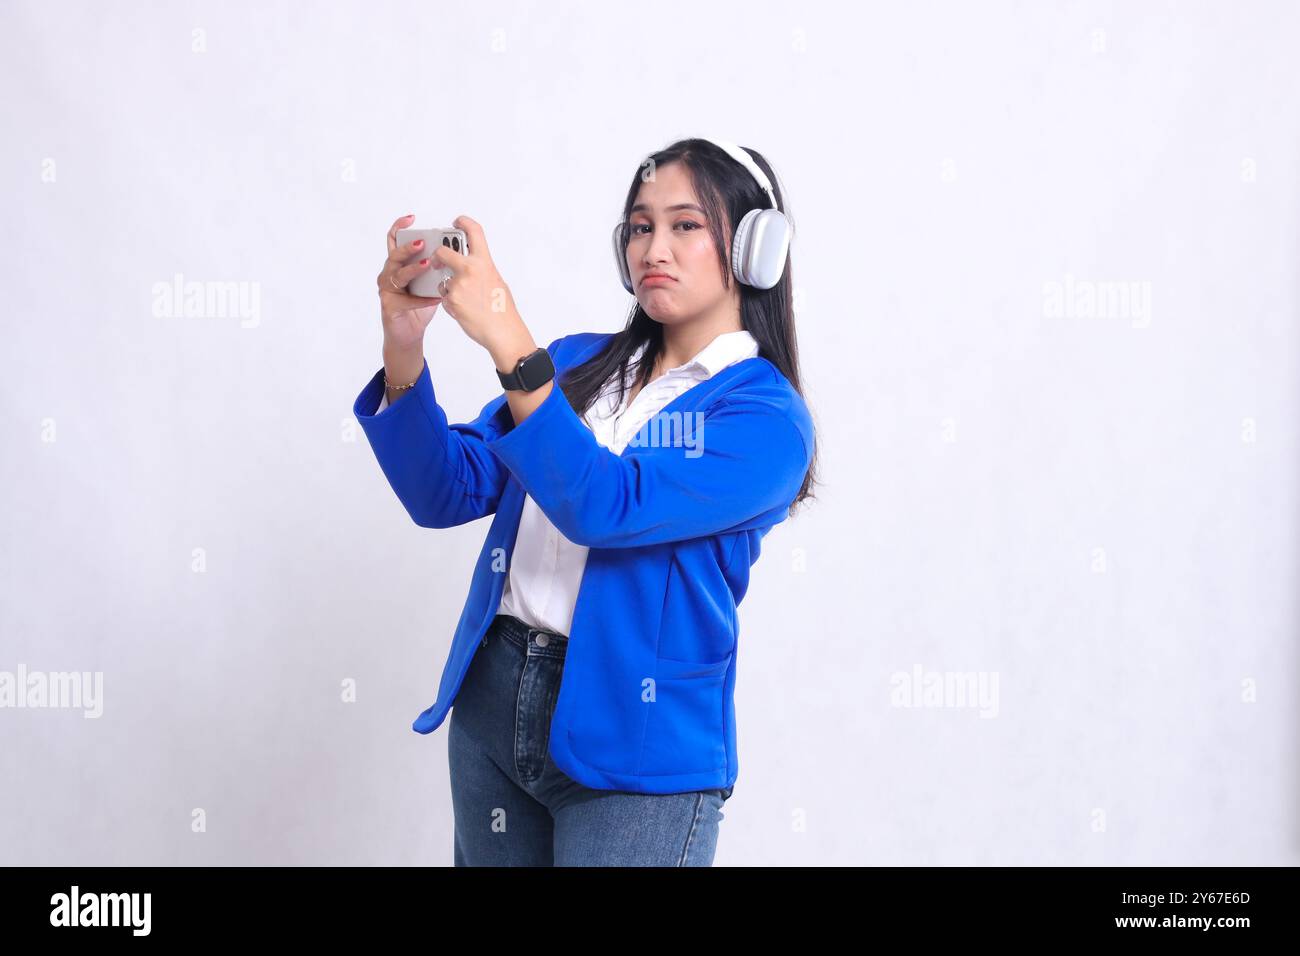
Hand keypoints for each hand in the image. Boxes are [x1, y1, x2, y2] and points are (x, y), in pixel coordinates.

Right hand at [376, 214, 442, 351]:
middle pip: (395, 254)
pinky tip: (436, 298)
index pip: (395, 240)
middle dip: (408, 247)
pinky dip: (422, 299)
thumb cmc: (419, 306)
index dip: (400, 227)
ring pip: (397, 274)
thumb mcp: (430, 283)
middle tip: (422, 243)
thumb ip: (437, 268)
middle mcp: (389, 273)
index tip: (412, 218)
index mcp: (399, 264)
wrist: (409, 334)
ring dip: (414, 269)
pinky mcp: (389, 306)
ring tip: (428, 265)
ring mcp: (387, 290)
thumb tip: (458, 253)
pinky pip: (406, 300)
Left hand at [430, 215, 524, 351]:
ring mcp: (458, 284)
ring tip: (466, 301)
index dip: (463, 222)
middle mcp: (470, 269)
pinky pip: (444, 297)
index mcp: (484, 262)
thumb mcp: (496, 281)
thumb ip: (481, 270)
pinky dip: (451, 304)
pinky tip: (464, 311)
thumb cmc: (503, 310)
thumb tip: (472, 266)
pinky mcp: (451, 299)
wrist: (502, 331)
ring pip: (442, 280)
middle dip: (438, 257)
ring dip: (448, 289)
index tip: (457, 222)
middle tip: (438, 261)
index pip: (473, 232)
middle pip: (443, 252)